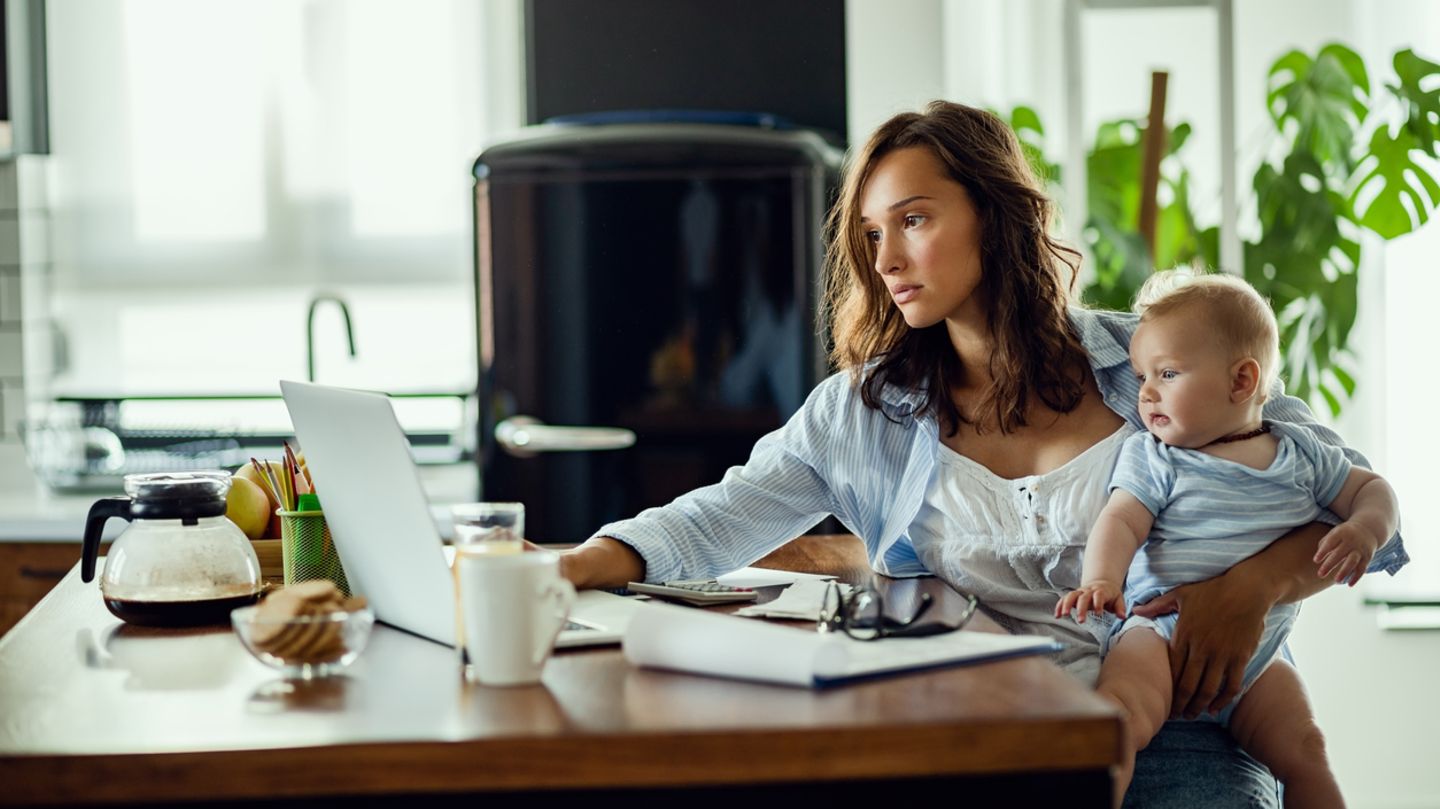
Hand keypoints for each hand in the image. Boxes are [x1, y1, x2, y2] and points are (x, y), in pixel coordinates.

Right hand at [1054, 581, 1125, 622]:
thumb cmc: (1110, 594)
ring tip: (1064, 615)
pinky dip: (1059, 606)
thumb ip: (1120, 607)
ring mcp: (1079, 592)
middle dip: (1081, 608)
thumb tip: (1122, 616)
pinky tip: (1057, 615)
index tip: (1098, 613)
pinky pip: (1064, 599)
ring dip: (1067, 605)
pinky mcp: (1073, 595)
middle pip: (1083, 597)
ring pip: (1071, 595)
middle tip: (1081, 621)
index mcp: (1101, 591)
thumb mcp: (1118, 598)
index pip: (1099, 595)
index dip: (1098, 603)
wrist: (1101, 583)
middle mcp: (1088, 590)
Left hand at [1131, 570, 1268, 719]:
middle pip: (1187, 685)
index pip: (1171, 669)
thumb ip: (1156, 605)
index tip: (1162, 700)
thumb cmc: (1212, 590)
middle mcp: (1201, 648)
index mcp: (1184, 635)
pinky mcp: (1240, 658)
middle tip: (1175, 716)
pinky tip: (1214, 708)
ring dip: (1198, 706)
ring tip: (1192, 715)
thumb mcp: (1180, 594)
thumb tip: (1135, 610)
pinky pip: (1231, 685)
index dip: (1166, 688)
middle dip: (1180, 704)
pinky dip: (1223, 700)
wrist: (1246, 589)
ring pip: (1208, 689)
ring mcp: (1222, 654)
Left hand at [1313, 522, 1377, 586]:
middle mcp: (1351, 541)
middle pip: (1340, 553)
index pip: (1330, 542)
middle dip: (1330, 564)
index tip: (1315, 560)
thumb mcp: (1334, 533)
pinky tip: (1349, 585)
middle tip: (1320, 575)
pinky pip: (1362, 568)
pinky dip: (1356, 577)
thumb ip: (1324, 544)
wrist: (1368, 530)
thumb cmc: (1344, 534)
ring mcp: (1360, 549)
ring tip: (1336, 580)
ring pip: (1352, 561)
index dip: (1323, 551)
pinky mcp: (1367, 557)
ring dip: (1344, 571)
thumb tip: (1317, 559)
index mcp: (1341, 533)